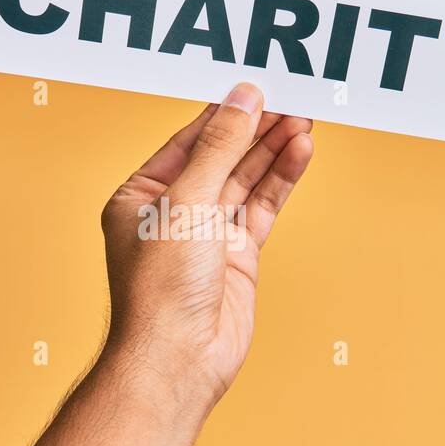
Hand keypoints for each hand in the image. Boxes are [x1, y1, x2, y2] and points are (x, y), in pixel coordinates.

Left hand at [99, 83, 313, 409]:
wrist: (178, 358)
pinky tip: (300, 152)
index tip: (256, 87)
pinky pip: (262, 207)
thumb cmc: (162, 287)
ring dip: (273, 150)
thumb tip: (242, 99)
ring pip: (245, 180)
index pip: (188, 140)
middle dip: (256, 129)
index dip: (224, 114)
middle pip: (220, 157)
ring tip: (304, 117)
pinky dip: (281, 180)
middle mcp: (172, 212)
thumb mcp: (187, 200)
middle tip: (292, 97)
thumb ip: (220, 147)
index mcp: (139, 195)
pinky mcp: (237, 256)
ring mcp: (206, 235)